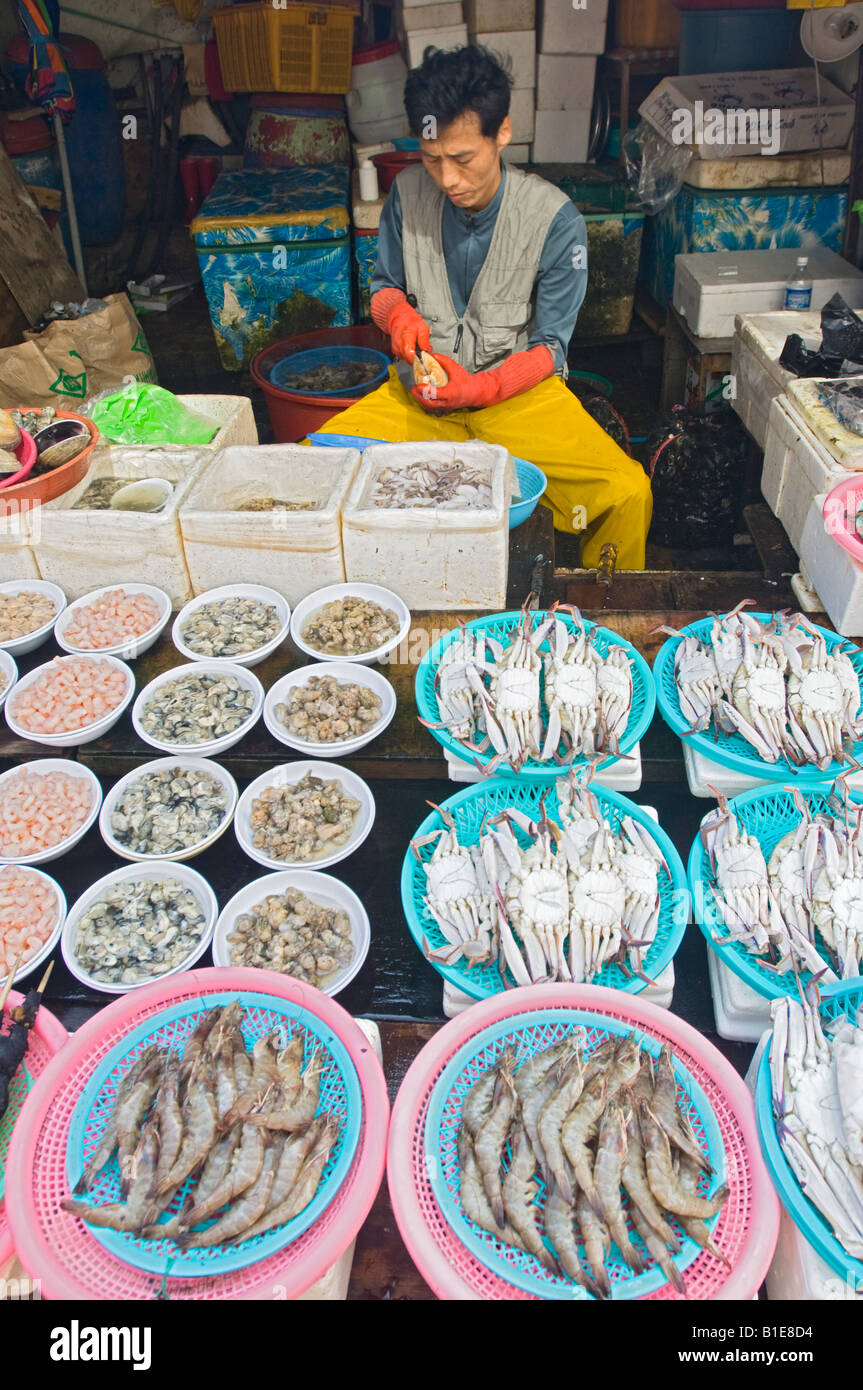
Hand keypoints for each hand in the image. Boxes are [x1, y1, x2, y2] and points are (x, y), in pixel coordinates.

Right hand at [386, 299, 431, 361]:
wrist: (399, 318)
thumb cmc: (410, 322)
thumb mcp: (422, 328)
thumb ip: (424, 340)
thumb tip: (426, 351)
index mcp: (406, 338)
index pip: (410, 356)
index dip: (418, 359)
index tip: (424, 357)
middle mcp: (399, 345)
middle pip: (409, 360)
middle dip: (418, 358)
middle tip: (423, 351)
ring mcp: (396, 349)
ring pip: (407, 360)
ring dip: (414, 357)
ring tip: (417, 348)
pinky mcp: (395, 351)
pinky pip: (404, 357)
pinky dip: (409, 355)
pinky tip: (412, 348)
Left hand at [412, 345, 554, 411]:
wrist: (478, 392)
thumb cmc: (468, 381)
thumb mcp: (456, 369)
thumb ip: (444, 361)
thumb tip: (433, 355)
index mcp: (450, 393)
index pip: (434, 394)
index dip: (424, 390)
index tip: (417, 385)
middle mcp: (447, 402)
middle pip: (429, 403)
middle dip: (419, 397)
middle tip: (413, 389)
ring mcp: (446, 406)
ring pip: (430, 407)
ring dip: (421, 401)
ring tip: (416, 392)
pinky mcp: (446, 408)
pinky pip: (433, 408)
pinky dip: (426, 403)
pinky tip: (423, 397)